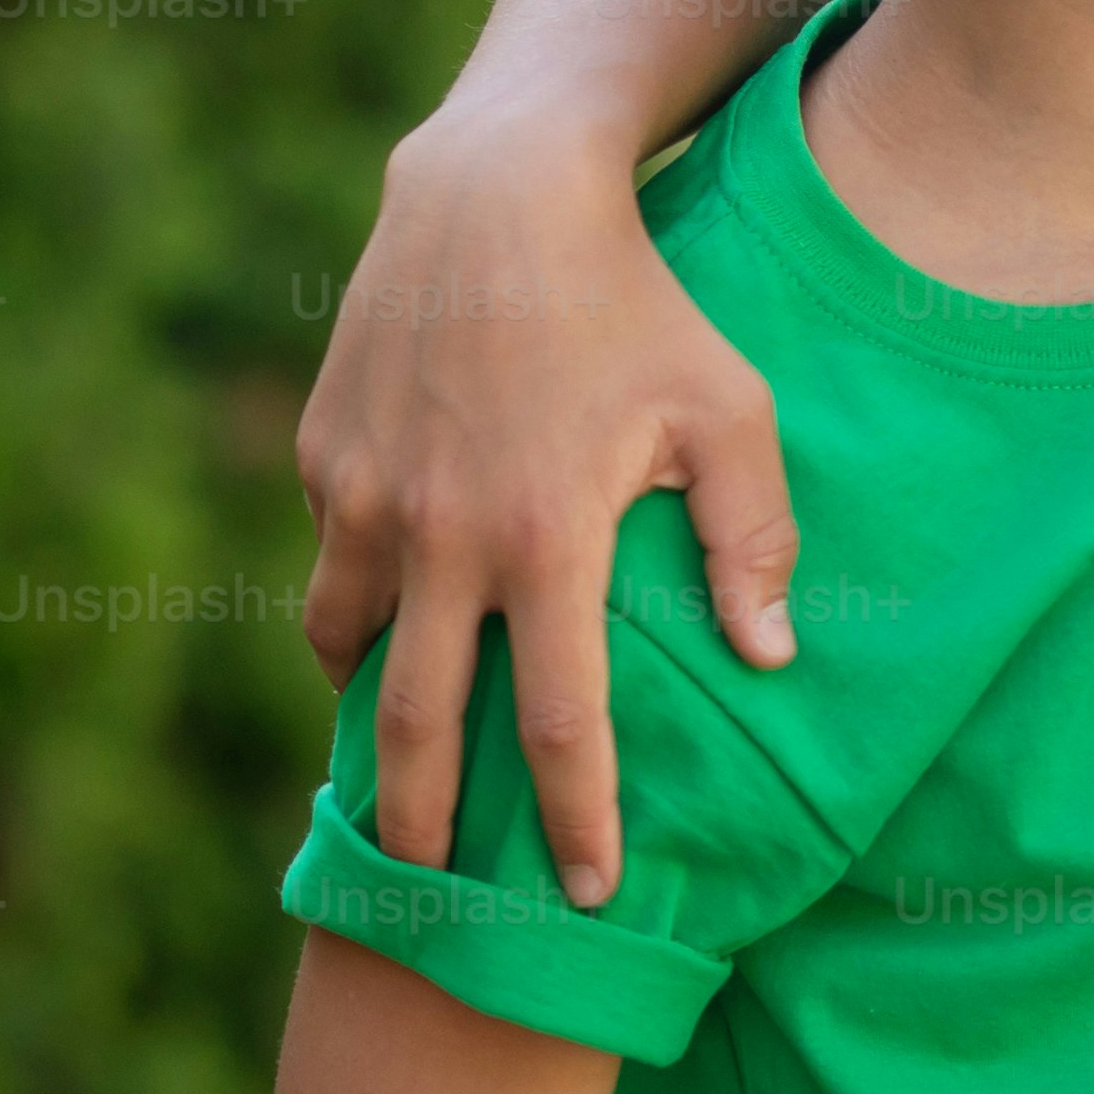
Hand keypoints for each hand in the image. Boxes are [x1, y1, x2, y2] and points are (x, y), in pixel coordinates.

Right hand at [295, 107, 800, 904]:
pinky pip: (334, 572)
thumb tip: (770, 658)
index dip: (576, 819)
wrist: (497, 199)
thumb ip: (753, 541)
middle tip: (440, 894)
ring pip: (352, 650)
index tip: (588, 893)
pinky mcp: (323, 463)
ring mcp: (364, 502)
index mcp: (546, 538)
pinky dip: (358, 621)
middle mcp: (439, 536)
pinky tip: (392, 642)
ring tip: (407, 773)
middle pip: (418, 730)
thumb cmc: (641, 305)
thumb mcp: (729, 411)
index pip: (559, 723)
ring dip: (375, 722)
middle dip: (429, 827)